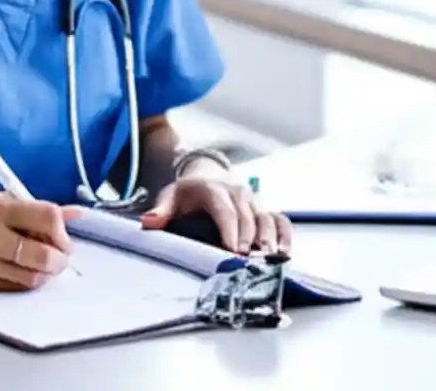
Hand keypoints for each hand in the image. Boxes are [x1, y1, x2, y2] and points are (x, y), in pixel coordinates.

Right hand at [0, 192, 82, 290]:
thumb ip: (31, 209)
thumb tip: (72, 213)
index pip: (47, 218)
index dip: (62, 230)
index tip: (61, 232)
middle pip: (45, 254)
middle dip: (60, 257)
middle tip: (58, 253)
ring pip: (33, 277)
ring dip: (46, 272)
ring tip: (41, 262)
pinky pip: (14, 288)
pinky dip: (26, 282)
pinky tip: (22, 271)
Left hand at [140, 172, 292, 255]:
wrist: (207, 175)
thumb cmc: (188, 193)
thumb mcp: (171, 197)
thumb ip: (161, 211)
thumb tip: (149, 223)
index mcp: (213, 189)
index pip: (224, 210)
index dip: (230, 230)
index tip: (233, 250)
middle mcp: (238, 192)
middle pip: (248, 217)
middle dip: (251, 240)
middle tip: (251, 262)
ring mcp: (254, 200)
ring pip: (267, 218)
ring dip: (271, 239)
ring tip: (271, 259)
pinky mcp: (265, 208)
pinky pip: (280, 220)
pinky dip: (285, 235)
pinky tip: (286, 252)